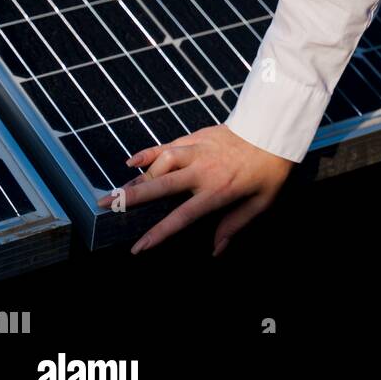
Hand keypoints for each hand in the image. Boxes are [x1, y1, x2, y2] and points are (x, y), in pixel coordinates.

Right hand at [96, 124, 294, 256]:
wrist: (275, 129)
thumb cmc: (270, 169)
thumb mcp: (261, 202)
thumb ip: (235, 225)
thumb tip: (217, 249)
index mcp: (218, 190)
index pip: (181, 217)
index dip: (158, 234)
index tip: (137, 248)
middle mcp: (203, 170)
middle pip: (161, 185)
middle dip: (131, 198)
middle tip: (105, 206)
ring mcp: (198, 150)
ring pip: (161, 162)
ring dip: (139, 177)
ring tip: (119, 191)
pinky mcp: (198, 136)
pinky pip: (168, 144)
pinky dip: (149, 152)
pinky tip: (132, 161)